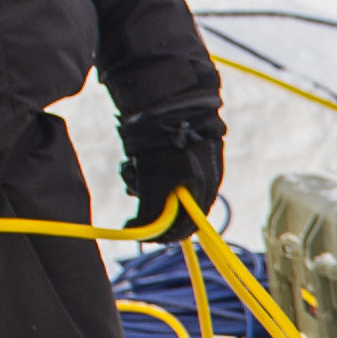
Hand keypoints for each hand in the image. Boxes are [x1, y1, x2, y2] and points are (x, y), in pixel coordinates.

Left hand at [118, 107, 223, 234]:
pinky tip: (134, 159)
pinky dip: (143, 169)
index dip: (161, 233)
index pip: (186, 227)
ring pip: (160, 188)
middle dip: (147, 203)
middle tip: (133, 189)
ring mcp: (190, 164)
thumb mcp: (153, 187)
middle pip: (171, 207)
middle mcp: (202, 181)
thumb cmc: (165, 149)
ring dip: (141, 184)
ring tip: (131, 168)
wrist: (168, 103)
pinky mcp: (177, 150)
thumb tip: (135, 232)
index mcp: (205, 193)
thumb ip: (149, 217)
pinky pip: (158, 170)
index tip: (139, 232)